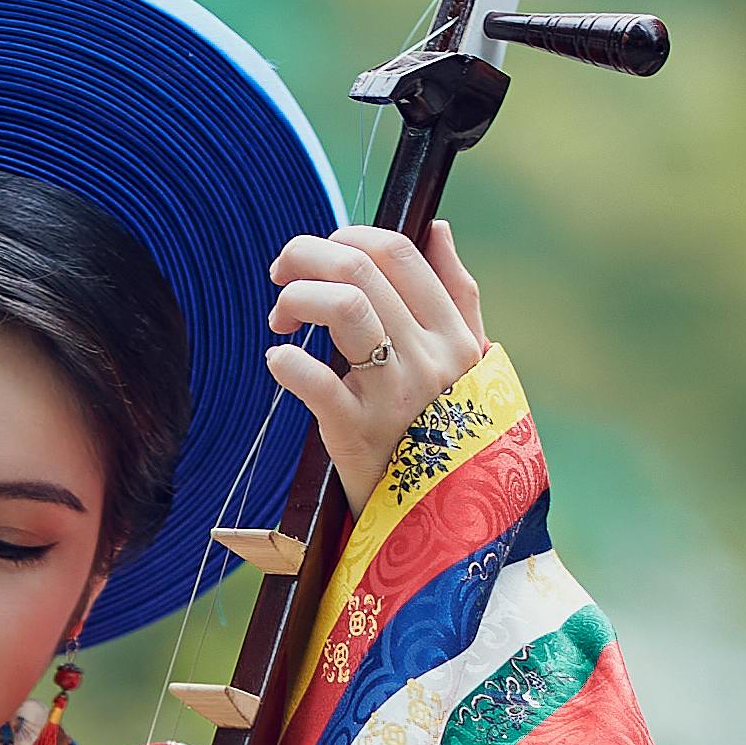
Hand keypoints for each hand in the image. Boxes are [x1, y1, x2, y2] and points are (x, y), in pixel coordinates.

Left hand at [265, 221, 486, 510]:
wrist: (438, 517)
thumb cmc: (443, 431)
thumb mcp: (467, 361)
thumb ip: (456, 292)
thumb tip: (436, 228)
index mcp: (451, 332)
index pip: (397, 251)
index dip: (346, 236)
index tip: (320, 256)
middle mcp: (428, 356)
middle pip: (361, 270)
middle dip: (307, 257)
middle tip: (282, 276)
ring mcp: (394, 394)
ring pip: (345, 307)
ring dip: (298, 296)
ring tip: (280, 318)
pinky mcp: (357, 433)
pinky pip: (317, 382)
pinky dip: (287, 363)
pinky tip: (278, 360)